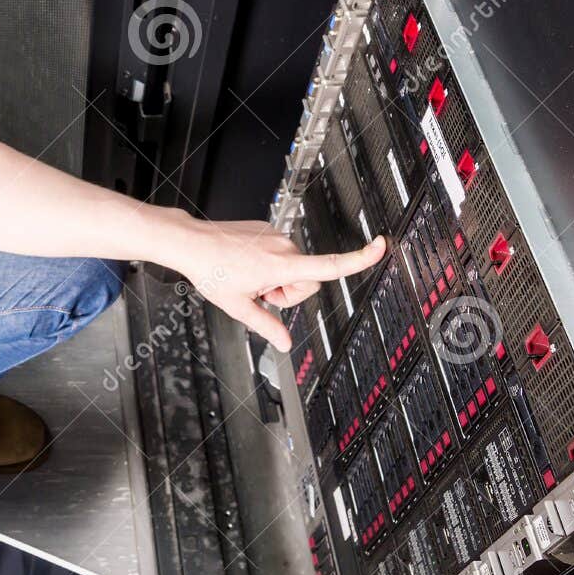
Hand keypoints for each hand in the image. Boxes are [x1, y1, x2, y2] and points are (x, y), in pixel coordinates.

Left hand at [165, 218, 386, 350]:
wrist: (192, 242)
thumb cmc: (212, 271)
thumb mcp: (239, 308)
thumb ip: (267, 326)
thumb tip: (284, 344)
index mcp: (282, 265)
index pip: (329, 265)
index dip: (359, 258)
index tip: (381, 246)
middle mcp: (285, 246)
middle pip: (308, 279)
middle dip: (290, 292)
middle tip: (261, 294)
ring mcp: (277, 236)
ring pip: (294, 268)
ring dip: (278, 279)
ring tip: (250, 279)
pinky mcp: (269, 230)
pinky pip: (281, 254)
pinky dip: (270, 265)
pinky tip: (246, 266)